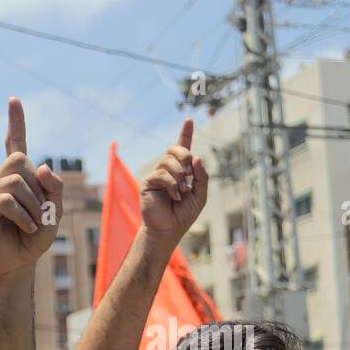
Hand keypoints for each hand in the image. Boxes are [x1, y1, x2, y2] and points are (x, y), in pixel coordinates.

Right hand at [0, 98, 62, 277]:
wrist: (16, 264)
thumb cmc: (34, 238)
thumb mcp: (55, 212)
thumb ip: (55, 188)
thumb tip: (40, 165)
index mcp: (17, 176)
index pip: (15, 143)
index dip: (16, 122)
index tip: (14, 99)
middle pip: (20, 161)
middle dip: (38, 187)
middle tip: (43, 212)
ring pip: (16, 182)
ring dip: (33, 205)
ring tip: (34, 223)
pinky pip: (6, 200)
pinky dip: (23, 215)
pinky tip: (27, 228)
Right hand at [140, 119, 208, 242]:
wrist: (168, 230)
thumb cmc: (183, 214)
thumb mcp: (200, 195)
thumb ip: (202, 177)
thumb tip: (197, 157)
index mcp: (181, 170)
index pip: (183, 148)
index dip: (186, 133)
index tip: (189, 120)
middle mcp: (167, 169)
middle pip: (176, 148)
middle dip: (186, 157)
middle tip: (190, 175)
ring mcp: (157, 174)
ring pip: (169, 160)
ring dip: (180, 176)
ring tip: (182, 192)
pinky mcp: (148, 182)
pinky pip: (162, 174)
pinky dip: (172, 185)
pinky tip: (174, 197)